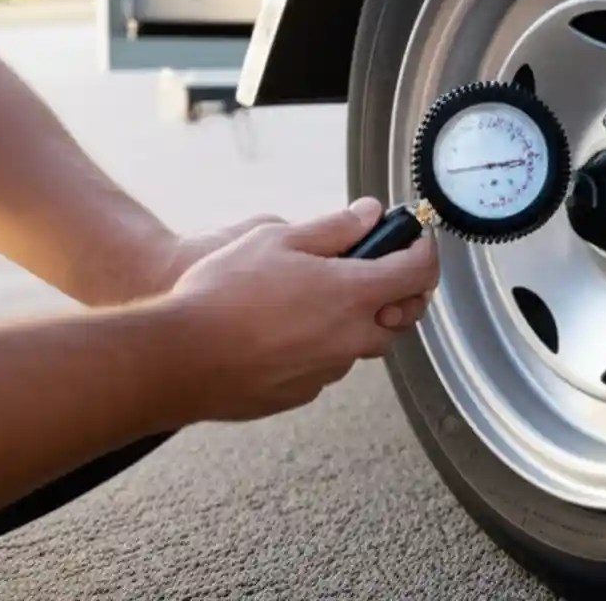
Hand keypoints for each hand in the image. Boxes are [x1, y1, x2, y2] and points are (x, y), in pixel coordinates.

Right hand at [159, 198, 439, 423]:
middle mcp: (352, 337)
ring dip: (359, 319)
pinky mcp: (305, 392)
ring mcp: (330, 369)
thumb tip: (370, 213)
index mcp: (354, 293)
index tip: (417, 239)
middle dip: (400, 289)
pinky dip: (324, 344)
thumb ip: (334, 228)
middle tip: (377, 267)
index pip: (419, 272)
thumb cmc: (223, 293)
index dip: (425, 251)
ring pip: (364, 342)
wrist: (180, 358)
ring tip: (320, 296)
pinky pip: (329, 363)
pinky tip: (288, 329)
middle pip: (402, 315)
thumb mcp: (277, 239)